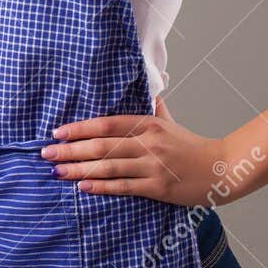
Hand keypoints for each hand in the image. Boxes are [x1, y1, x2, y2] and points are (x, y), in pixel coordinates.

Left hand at [40, 97, 241, 205]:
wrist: (222, 168)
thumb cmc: (189, 145)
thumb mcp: (168, 120)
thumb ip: (151, 105)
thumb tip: (145, 80)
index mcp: (147, 123)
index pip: (106, 124)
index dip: (79, 128)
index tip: (57, 132)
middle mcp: (148, 143)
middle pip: (101, 146)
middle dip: (70, 150)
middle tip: (46, 154)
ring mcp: (152, 166)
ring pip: (108, 167)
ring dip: (79, 169)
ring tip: (57, 171)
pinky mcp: (158, 187)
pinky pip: (124, 187)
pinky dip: (101, 186)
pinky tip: (83, 186)